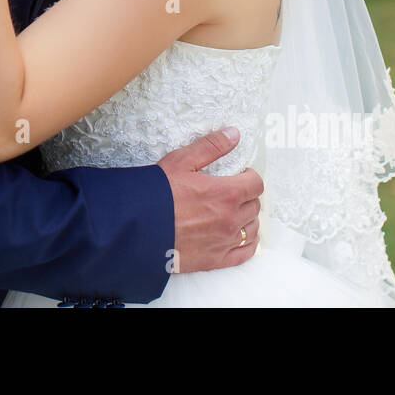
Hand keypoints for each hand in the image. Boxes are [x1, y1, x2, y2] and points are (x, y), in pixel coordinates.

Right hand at [157, 128, 262, 273]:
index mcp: (226, 193)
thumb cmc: (157, 192)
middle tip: (232, 192)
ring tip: (234, 213)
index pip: (256, 184)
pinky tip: (240, 237)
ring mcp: (225, 241)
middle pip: (255, 205)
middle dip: (247, 196)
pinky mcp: (216, 260)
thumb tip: (234, 134)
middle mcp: (231, 219)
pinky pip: (245, 253)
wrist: (138, 227)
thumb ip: (211, 146)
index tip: (239, 175)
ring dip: (247, 219)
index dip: (249, 176)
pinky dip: (248, 244)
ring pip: (252, 229)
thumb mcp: (182, 161)